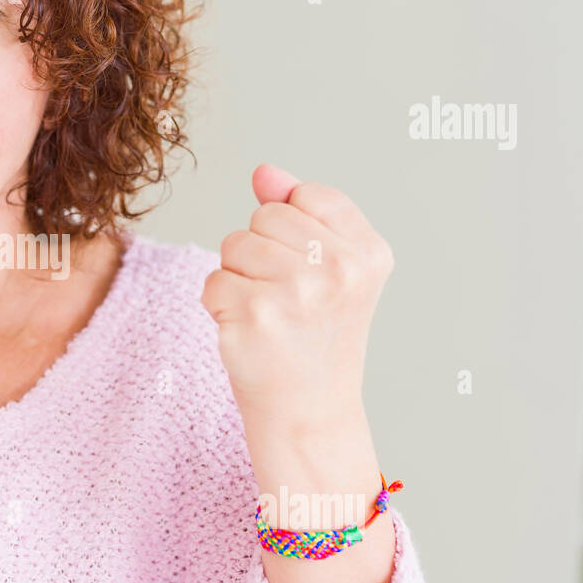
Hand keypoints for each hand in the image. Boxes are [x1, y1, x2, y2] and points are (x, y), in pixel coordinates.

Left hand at [200, 164, 393, 433]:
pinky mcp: (255, 316)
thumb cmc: (315, 335)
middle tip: (286, 300)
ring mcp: (298, 292)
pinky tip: (250, 332)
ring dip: (238, 278)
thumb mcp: (329, 268)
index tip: (309, 271)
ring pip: (234, 244)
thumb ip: (299, 211)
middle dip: (262, 252)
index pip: (305, 195)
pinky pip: (213, 281)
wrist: (309, 411)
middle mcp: (341, 270)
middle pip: (265, 215)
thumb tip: (264, 171)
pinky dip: (220, 306)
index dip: (291, 230)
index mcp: (369, 252)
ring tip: (268, 314)